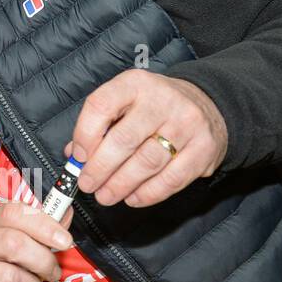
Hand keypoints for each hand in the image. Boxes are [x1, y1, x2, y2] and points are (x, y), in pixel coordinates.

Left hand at [69, 70, 227, 207]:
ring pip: (147, 162)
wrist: (206, 102)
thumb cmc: (153, 106)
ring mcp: (186, 124)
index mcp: (134, 83)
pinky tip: (133, 198)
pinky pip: (172, 178)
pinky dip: (149, 193)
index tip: (78, 157)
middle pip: (124, 139)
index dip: (85, 134)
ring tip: (106, 195)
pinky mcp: (204, 148)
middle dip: (100, 168)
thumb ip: (99, 125)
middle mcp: (162, 100)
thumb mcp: (125, 101)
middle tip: (88, 184)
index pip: (101, 106)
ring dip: (121, 184)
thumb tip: (75, 156)